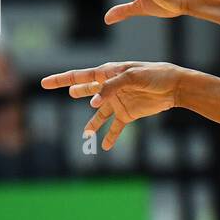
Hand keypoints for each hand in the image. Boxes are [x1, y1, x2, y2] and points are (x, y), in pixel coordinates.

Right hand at [41, 61, 184, 149]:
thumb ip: (112, 87)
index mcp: (108, 74)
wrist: (174, 86)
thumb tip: (93, 104)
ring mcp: (117, 102)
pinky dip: (110, 137)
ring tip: (85, 133)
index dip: (62, 80)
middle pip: (85, 91)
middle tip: (58, 90)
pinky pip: (115, 127)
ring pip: (99, 115)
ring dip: (92, 124)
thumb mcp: (133, 77)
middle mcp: (109, 88)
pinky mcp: (128, 114)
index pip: (80, 76)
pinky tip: (104, 146)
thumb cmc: (154, 75)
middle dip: (72, 90)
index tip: (44, 83)